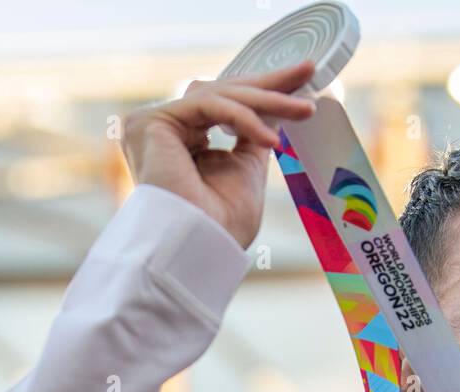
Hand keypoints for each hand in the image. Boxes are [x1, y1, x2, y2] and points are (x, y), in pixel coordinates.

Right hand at [121, 60, 317, 247]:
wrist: (201, 252)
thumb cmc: (222, 228)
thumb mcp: (247, 170)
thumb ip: (253, 136)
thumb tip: (274, 108)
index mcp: (185, 144)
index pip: (226, 107)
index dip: (264, 93)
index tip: (302, 81)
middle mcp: (166, 132)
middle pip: (223, 93)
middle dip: (269, 84)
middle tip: (307, 71)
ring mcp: (155, 125)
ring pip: (219, 95)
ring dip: (266, 100)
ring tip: (304, 110)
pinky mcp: (151, 123)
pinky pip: (208, 105)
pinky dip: (243, 118)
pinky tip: (270, 139)